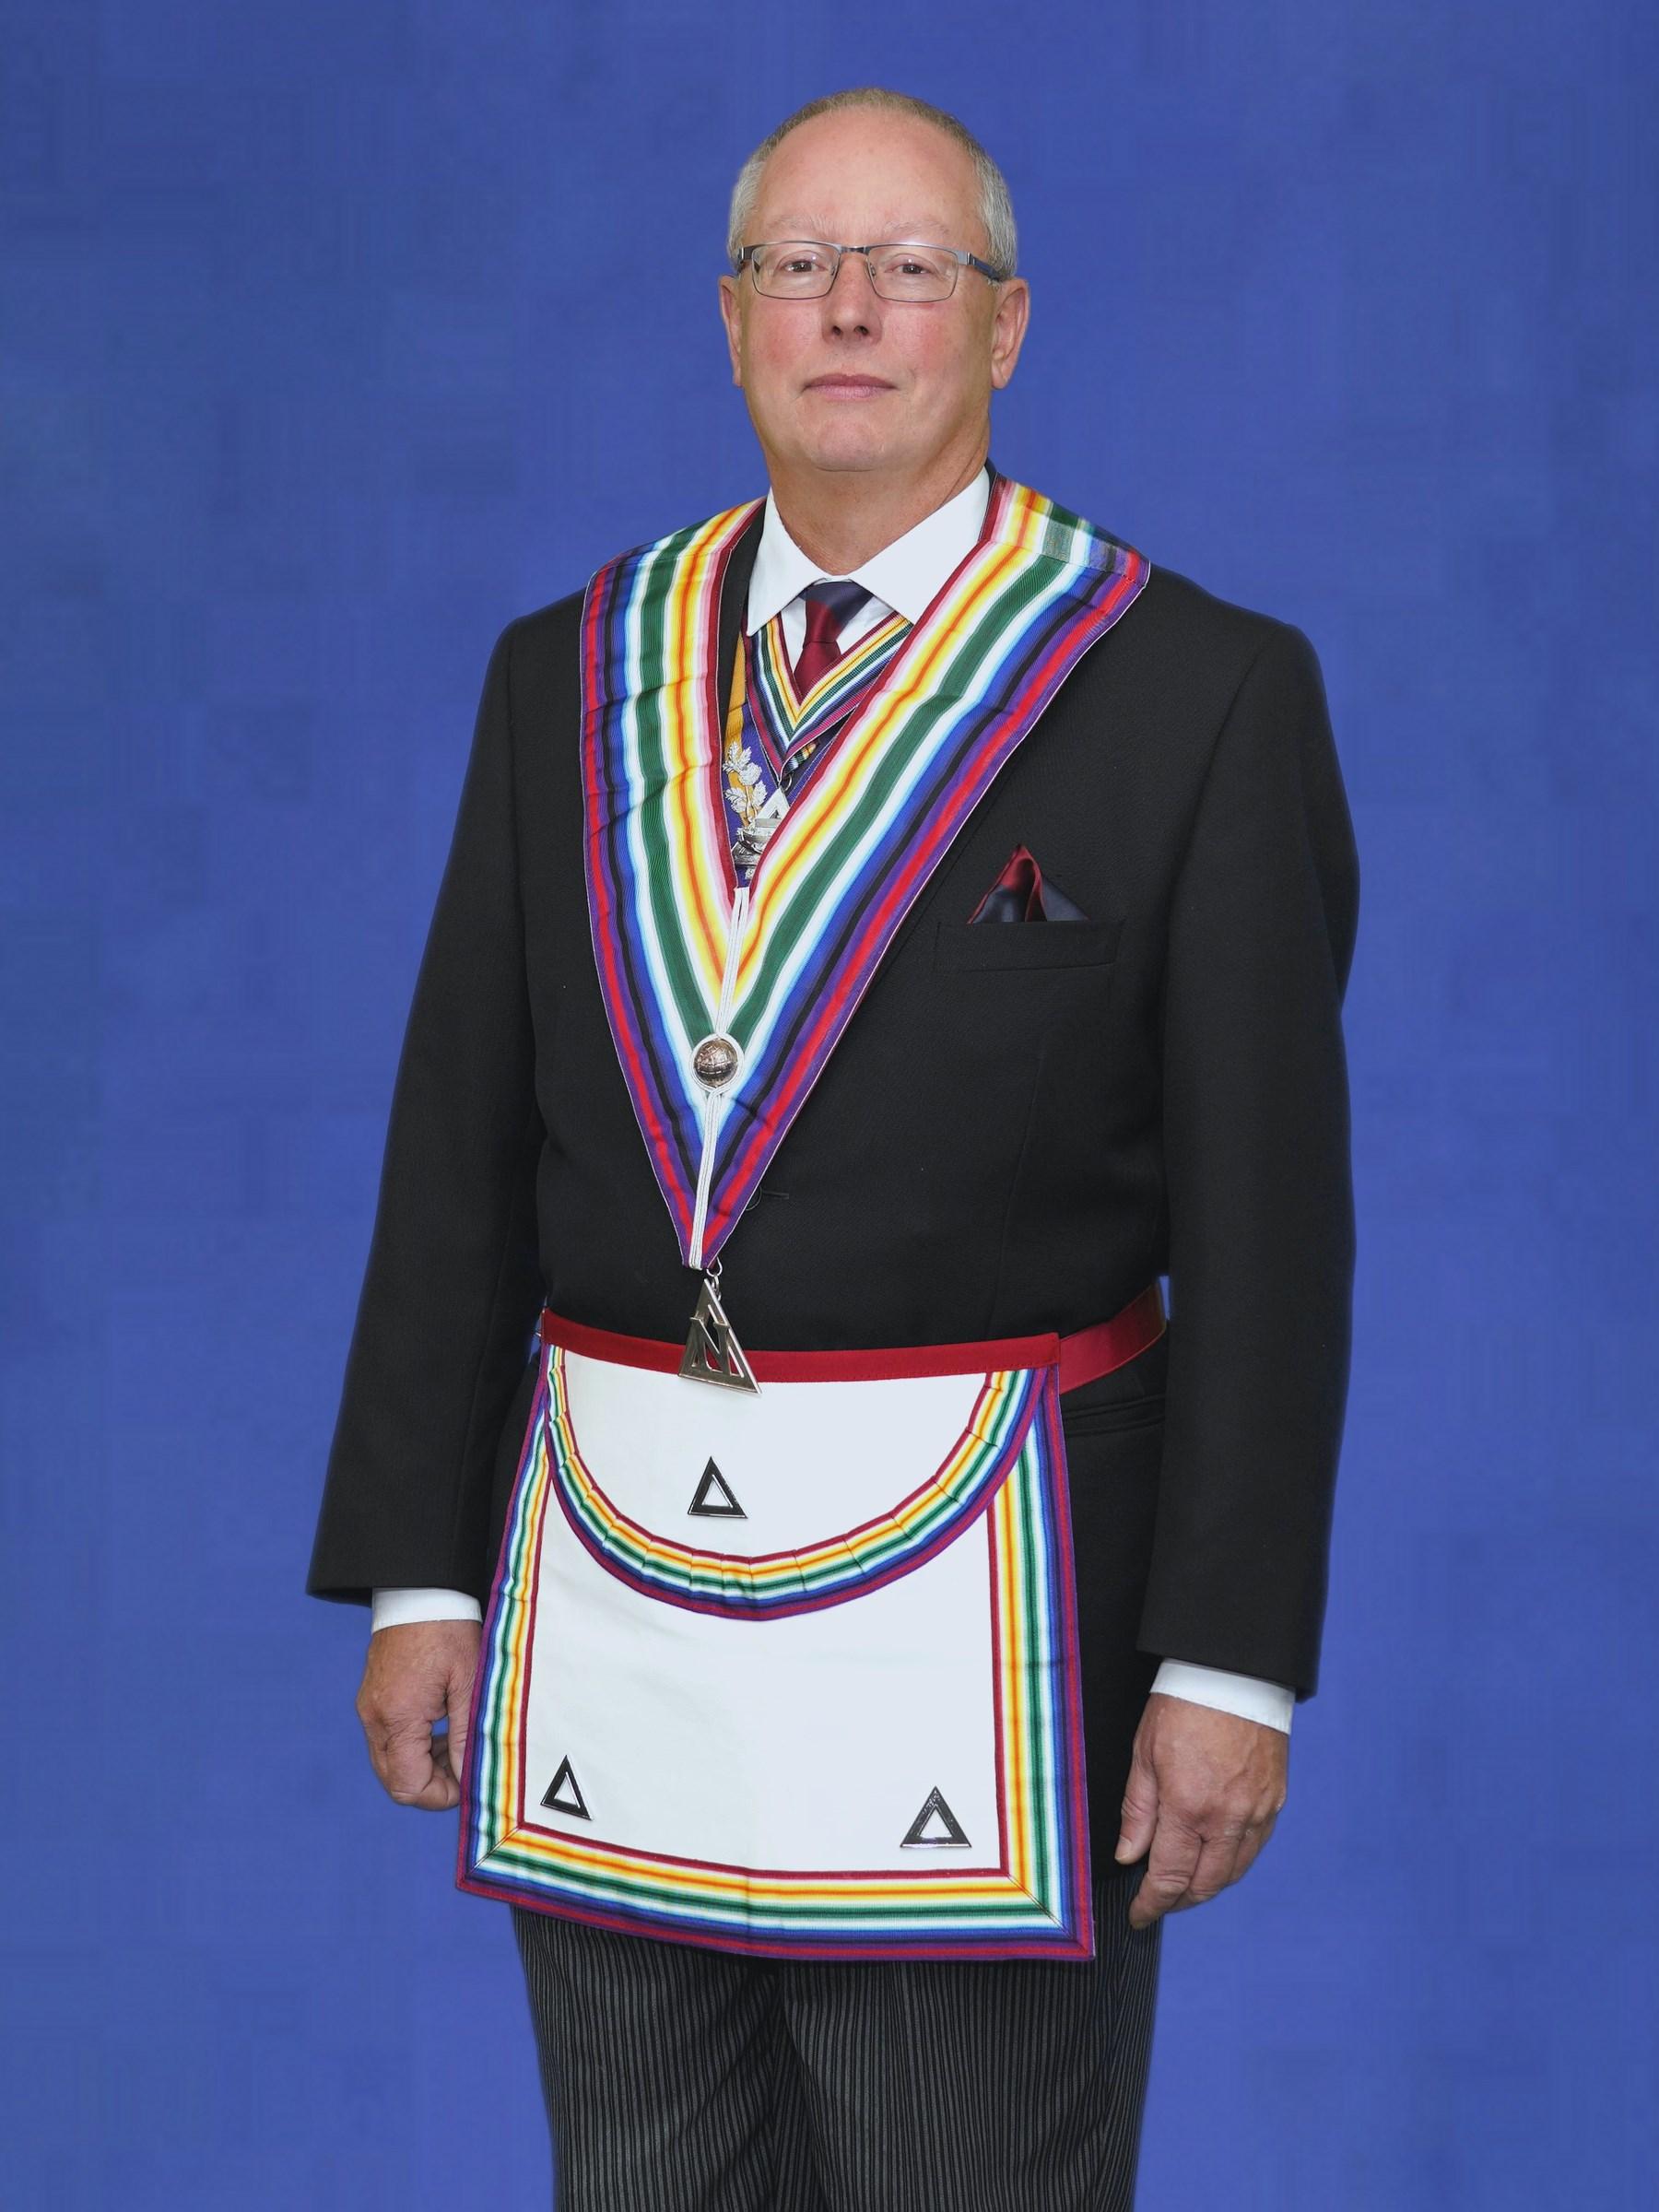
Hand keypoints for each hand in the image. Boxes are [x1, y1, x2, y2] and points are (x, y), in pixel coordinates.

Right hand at [356, 1618, 481, 1810]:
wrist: (418, 1589)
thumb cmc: (449, 1630)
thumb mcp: (469, 1682)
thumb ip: (466, 1735)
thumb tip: (468, 1778)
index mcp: (398, 1717)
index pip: (408, 1786)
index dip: (440, 1796)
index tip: (468, 1782)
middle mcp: (375, 1718)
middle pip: (395, 1781)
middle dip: (431, 1784)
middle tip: (464, 1766)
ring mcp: (369, 1709)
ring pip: (390, 1763)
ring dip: (422, 1766)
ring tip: (456, 1744)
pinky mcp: (372, 1699)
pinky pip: (388, 1740)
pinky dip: (412, 1746)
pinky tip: (440, 1728)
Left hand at [1113, 1691, 1287, 1928]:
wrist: (1234, 1672)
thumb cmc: (1182, 1706)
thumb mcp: (1144, 1754)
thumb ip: (1137, 1811)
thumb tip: (1129, 1856)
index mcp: (1188, 1806)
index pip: (1170, 1877)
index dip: (1152, 1903)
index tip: (1138, 1914)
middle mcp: (1227, 1817)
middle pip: (1205, 1885)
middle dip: (1179, 1902)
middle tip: (1159, 1903)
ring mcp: (1257, 1811)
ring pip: (1233, 1871)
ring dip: (1207, 1886)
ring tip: (1184, 1884)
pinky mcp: (1275, 1801)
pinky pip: (1254, 1847)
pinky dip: (1233, 1861)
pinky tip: (1215, 1856)